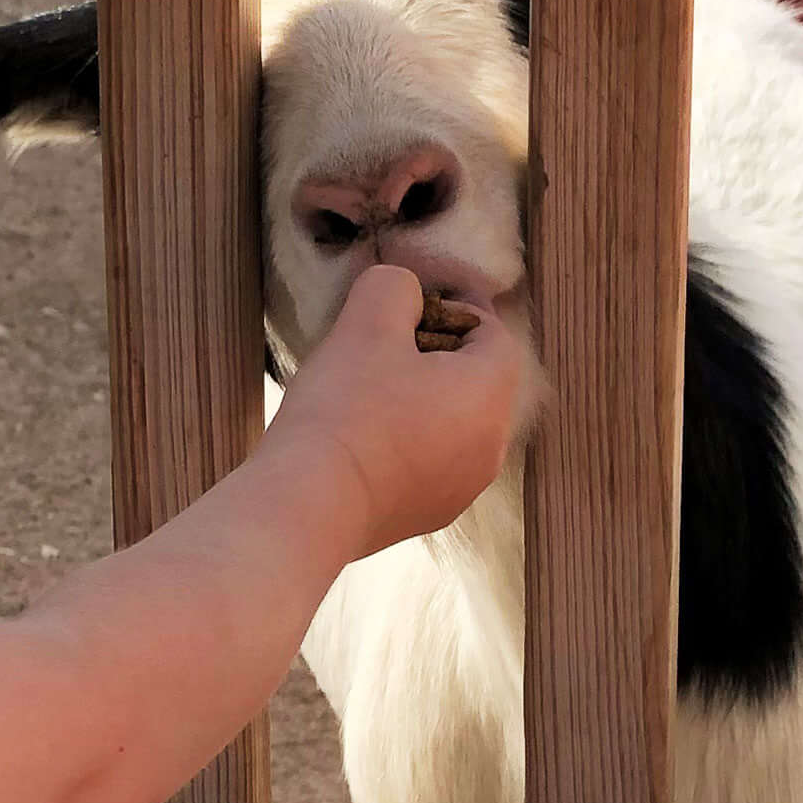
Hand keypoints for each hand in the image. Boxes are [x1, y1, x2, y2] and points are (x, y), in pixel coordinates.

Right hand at [265, 261, 535, 559]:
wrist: (309, 505)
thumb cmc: (345, 410)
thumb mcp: (366, 323)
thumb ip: (394, 287)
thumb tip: (403, 294)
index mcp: (491, 394)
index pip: (491, 333)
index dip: (448, 311)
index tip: (401, 314)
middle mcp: (492, 446)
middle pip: (475, 380)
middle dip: (434, 357)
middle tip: (379, 350)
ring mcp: (463, 488)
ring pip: (452, 423)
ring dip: (419, 401)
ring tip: (365, 396)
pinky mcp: (429, 515)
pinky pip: (429, 462)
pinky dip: (405, 443)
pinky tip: (360, 440)